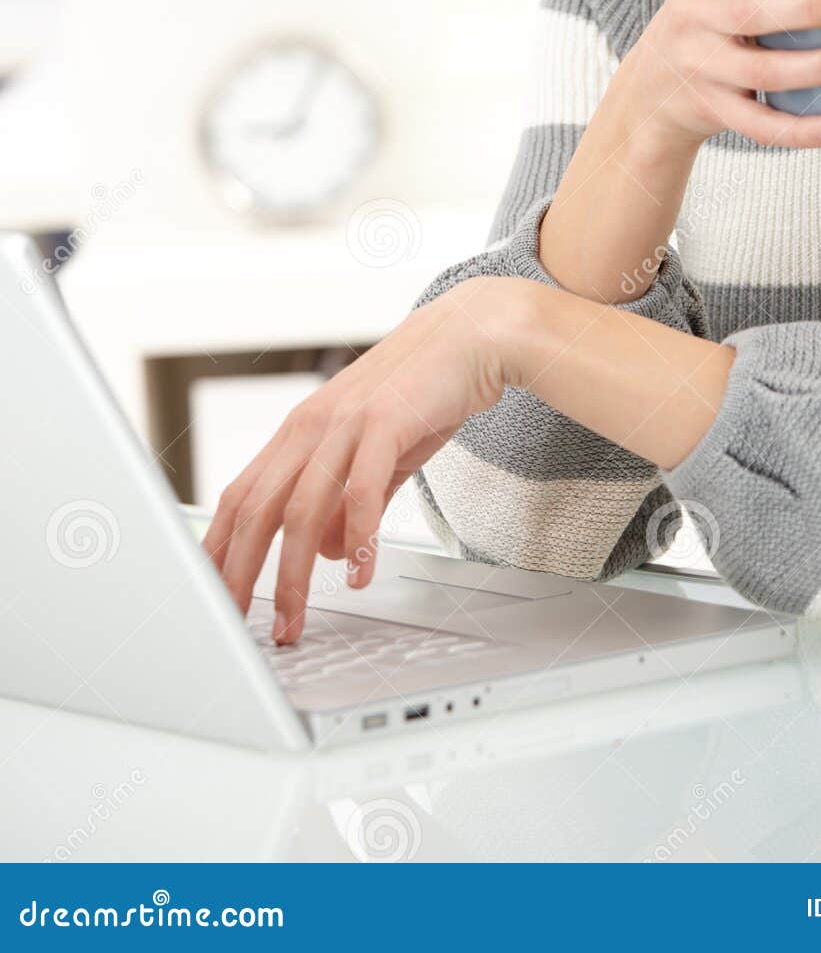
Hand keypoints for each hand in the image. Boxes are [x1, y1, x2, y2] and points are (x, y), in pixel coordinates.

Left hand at [201, 275, 526, 642]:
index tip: (212, 595)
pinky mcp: (386, 422)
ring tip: (292, 619)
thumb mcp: (373, 454)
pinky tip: (358, 574)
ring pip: (300, 508)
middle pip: (257, 509)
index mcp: (299, 431)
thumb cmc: (421, 392)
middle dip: (240, 574)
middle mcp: (311, 426)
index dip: (219, 548)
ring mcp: (345, 423)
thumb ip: (346, 502)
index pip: (241, 497)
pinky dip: (357, 538)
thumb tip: (325, 552)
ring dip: (291, 574)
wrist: (469, 335)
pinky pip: (362, 491)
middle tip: (237, 625)